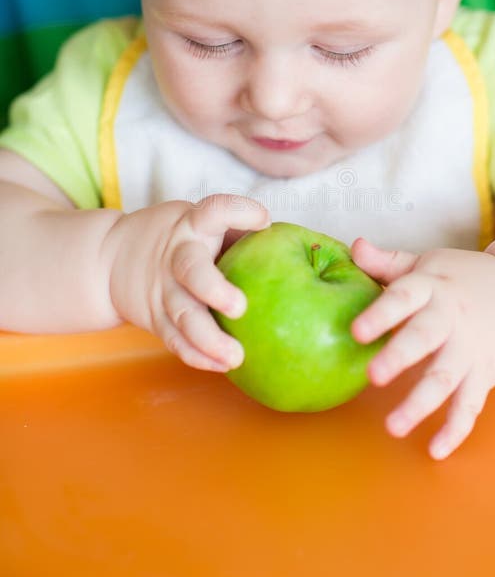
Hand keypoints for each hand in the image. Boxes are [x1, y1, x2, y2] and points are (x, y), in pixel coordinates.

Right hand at [103, 194, 270, 370]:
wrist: (111, 258)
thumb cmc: (184, 240)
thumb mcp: (204, 224)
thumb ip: (242, 236)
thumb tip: (302, 249)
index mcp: (194, 224)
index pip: (214, 210)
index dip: (237, 212)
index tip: (262, 219)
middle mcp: (176, 253)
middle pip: (190, 269)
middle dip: (213, 288)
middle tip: (240, 307)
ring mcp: (162, 288)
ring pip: (182, 314)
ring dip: (208, 338)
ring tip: (236, 356)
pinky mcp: (155, 317)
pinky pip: (175, 339)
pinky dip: (197, 355)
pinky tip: (221, 365)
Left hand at [350, 239, 494, 458]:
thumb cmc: (459, 279)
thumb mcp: (426, 264)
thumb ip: (388, 262)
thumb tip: (354, 246)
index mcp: (431, 288)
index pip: (403, 298)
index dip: (380, 314)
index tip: (356, 331)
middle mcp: (451, 318)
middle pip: (425, 338)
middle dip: (400, 357)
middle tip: (372, 376)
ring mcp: (470, 349)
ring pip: (446, 379)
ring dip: (420, 404)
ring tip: (392, 427)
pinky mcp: (484, 374)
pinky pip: (470, 406)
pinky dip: (455, 430)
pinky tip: (434, 450)